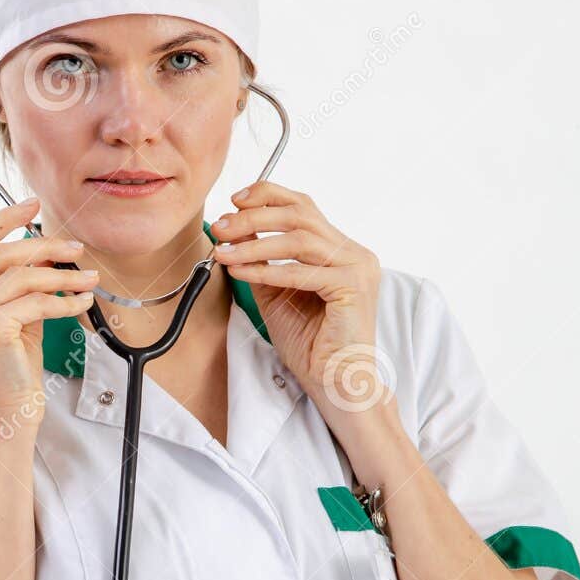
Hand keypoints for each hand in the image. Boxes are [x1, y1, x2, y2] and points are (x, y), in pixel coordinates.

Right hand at [0, 198, 97, 438]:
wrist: (0, 427)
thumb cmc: (6, 382)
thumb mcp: (9, 327)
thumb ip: (19, 290)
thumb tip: (47, 254)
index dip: (3, 221)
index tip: (33, 207)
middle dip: (41, 244)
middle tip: (74, 247)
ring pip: (18, 275)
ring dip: (61, 273)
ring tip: (88, 277)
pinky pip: (34, 301)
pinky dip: (65, 300)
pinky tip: (82, 304)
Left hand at [210, 182, 391, 417]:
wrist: (336, 383)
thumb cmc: (312, 346)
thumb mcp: (276, 295)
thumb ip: (261, 263)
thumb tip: (232, 234)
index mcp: (340, 250)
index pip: (304, 206)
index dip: (268, 196)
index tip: (234, 201)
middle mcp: (354, 253)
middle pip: (301, 215)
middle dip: (254, 217)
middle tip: (222, 228)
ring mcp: (358, 268)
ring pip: (300, 239)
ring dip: (255, 243)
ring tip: (224, 252)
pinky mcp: (353, 288)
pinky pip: (303, 271)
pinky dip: (268, 270)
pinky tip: (241, 272)